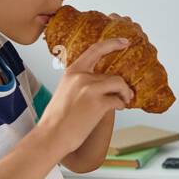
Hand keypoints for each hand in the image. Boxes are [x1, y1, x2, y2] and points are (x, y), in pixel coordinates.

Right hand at [39, 37, 133, 155]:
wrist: (52, 136)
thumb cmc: (57, 119)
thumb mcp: (65, 91)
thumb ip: (80, 83)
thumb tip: (101, 84)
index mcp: (72, 72)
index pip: (95, 50)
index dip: (112, 44)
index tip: (125, 42)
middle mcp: (81, 77)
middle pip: (112, 75)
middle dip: (122, 86)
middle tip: (126, 94)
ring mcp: (90, 89)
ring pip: (119, 84)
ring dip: (124, 94)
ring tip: (123, 102)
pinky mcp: (98, 103)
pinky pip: (118, 100)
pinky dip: (120, 105)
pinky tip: (116, 109)